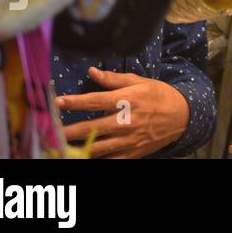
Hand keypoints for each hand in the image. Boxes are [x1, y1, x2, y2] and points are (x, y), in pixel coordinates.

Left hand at [56, 67, 189, 158]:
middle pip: (90, 127)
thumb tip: (92, 72)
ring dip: (75, 148)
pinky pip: (109, 161)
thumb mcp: (139, 82)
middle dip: (67, 130)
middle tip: (49, 132)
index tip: (57, 102)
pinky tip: (80, 157)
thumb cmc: (159, 95)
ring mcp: (128, 140)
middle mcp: (125, 121)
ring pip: (95, 147)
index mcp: (126, 100)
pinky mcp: (131, 154)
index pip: (95, 100)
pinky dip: (94, 160)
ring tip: (58, 147)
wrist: (182, 116)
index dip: (74, 102)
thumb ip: (113, 79)